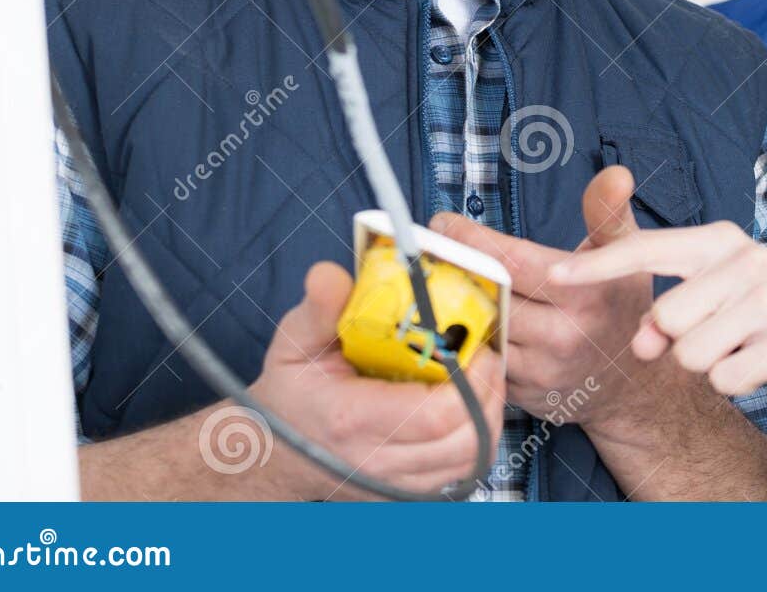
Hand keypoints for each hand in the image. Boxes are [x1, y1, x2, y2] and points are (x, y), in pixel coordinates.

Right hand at [248, 261, 504, 499]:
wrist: (276, 451)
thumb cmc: (291, 394)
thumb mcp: (294, 344)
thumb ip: (319, 309)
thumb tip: (331, 276)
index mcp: (352, 420)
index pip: (434, 414)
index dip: (471, 380)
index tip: (476, 346)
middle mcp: (377, 460)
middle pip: (465, 441)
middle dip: (489, 392)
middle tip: (488, 355)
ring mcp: (395, 484)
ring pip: (471, 459)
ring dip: (489, 414)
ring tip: (484, 377)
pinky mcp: (409, 491)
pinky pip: (462, 472)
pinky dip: (478, 438)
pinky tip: (473, 405)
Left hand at [430, 166, 662, 434]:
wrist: (631, 382)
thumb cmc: (621, 305)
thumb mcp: (625, 254)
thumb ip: (607, 211)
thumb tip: (616, 174)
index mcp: (587, 293)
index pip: (513, 261)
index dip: (472, 239)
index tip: (443, 221)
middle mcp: (564, 336)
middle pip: (488, 296)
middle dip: (453, 267)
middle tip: (428, 246)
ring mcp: (540, 371)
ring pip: (478, 330)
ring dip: (451, 303)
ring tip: (432, 277)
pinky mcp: (522, 395)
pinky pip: (480, 362)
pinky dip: (464, 337)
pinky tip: (450, 315)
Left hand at [548, 219, 766, 412]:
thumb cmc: (757, 316)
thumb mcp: (710, 295)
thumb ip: (664, 309)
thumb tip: (642, 340)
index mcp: (719, 240)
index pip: (646, 248)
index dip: (597, 265)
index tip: (554, 276)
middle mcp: (748, 260)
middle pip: (666, 315)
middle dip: (675, 340)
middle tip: (710, 336)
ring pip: (692, 353)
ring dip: (705, 364)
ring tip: (736, 348)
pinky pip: (725, 379)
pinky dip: (733, 383)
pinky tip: (757, 366)